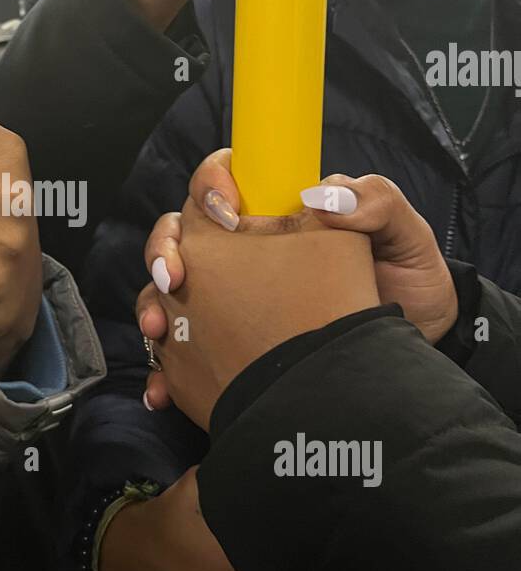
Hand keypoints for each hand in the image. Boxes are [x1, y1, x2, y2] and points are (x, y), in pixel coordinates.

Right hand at [145, 151, 457, 349]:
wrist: (417, 361)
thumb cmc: (412, 287)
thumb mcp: (406, 237)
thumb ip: (375, 201)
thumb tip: (316, 197)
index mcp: (281, 215)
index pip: (228, 181)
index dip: (211, 184)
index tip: (226, 212)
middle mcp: (247, 253)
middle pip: (181, 232)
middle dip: (164, 248)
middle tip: (176, 278)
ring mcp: (233, 299)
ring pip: (169, 289)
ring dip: (153, 305)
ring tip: (160, 330)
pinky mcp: (230, 344)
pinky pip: (182, 352)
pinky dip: (164, 372)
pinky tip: (164, 389)